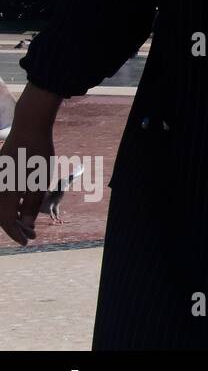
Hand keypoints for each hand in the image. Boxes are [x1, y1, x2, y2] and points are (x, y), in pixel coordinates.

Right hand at [0, 115, 56, 246]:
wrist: (29, 128)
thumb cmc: (38, 154)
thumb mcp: (40, 181)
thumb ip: (31, 204)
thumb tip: (25, 225)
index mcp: (5, 191)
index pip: (7, 221)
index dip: (17, 233)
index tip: (28, 241)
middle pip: (2, 215)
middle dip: (15, 227)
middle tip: (31, 235)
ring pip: (1, 206)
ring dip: (13, 216)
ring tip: (28, 224)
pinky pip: (2, 195)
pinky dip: (10, 204)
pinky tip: (22, 208)